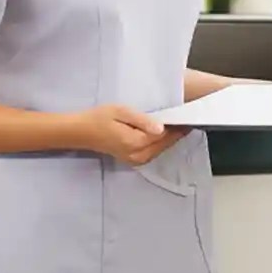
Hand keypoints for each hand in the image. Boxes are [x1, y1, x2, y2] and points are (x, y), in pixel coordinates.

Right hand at [73, 104, 189, 165]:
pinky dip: (162, 142)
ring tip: (179, 122)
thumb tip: (162, 128)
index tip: (190, 115)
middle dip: (177, 132)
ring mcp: (136, 160)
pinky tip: (166, 132)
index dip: (178, 125)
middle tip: (188, 117)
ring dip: (171, 137)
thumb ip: (142, 120)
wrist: (82, 132)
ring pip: (161, 149)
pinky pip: (154, 151)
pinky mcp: (134, 160)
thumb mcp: (121, 112)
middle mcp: (138, 155)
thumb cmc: (100, 118)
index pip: (165, 135)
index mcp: (136, 142)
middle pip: (165, 143)